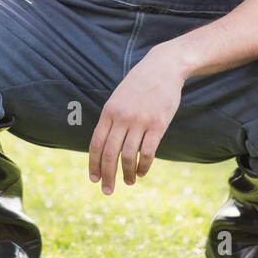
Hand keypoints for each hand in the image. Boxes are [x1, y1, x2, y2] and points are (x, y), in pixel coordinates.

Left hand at [88, 44, 186, 194]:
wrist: (163, 67)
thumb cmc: (140, 84)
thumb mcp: (119, 97)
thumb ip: (112, 119)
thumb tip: (106, 145)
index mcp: (109, 111)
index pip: (96, 144)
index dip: (94, 164)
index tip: (94, 179)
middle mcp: (122, 118)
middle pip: (110, 154)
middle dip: (107, 176)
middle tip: (108, 191)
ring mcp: (140, 122)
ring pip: (128, 156)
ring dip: (127, 174)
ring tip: (129, 182)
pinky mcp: (158, 125)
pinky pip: (148, 152)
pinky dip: (144, 166)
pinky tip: (142, 172)